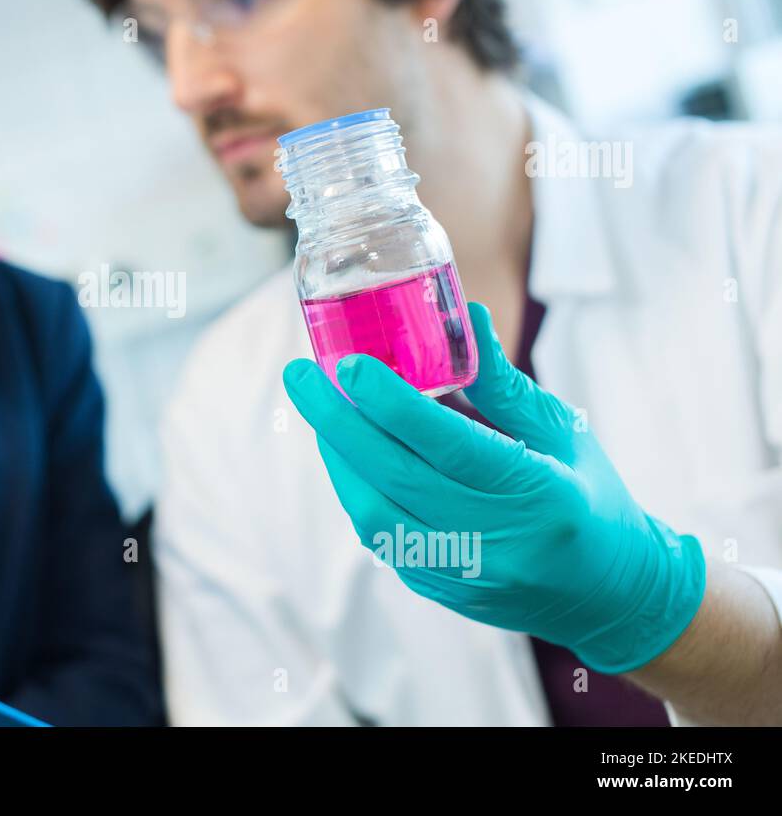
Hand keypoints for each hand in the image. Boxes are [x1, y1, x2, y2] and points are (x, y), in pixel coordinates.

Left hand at [282, 301, 705, 672]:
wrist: (611, 595)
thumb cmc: (589, 496)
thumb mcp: (561, 432)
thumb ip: (504, 384)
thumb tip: (465, 318)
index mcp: (540, 494)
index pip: (451, 445)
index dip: (392, 403)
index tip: (348, 363)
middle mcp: (499, 542)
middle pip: (396, 477)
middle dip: (338, 422)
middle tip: (302, 374)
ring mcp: (466, 575)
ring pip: (375, 514)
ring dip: (338, 456)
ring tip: (320, 407)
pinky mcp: (440, 590)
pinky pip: (380, 535)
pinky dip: (356, 487)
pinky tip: (345, 451)